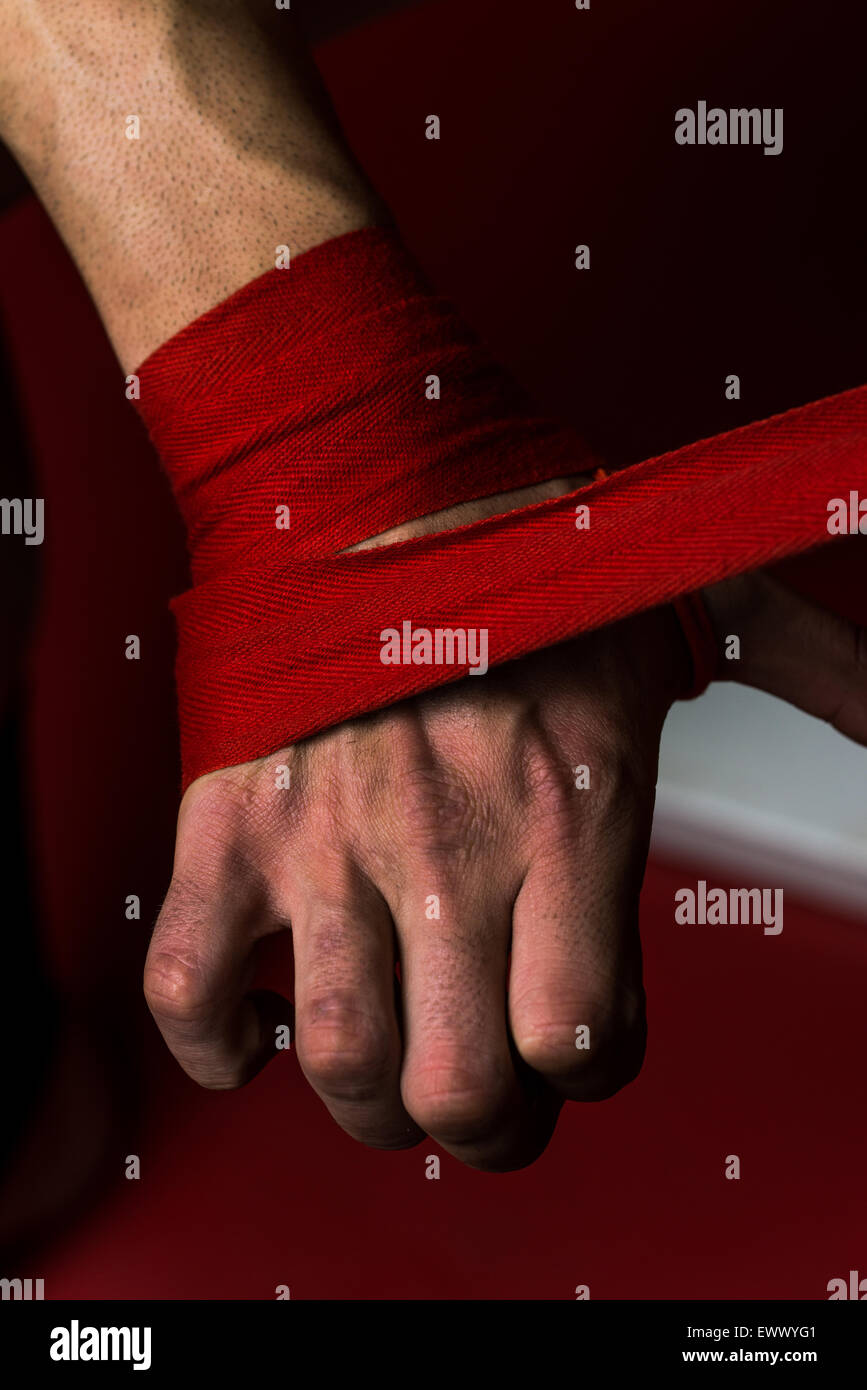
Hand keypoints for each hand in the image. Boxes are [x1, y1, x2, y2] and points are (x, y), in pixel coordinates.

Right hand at [144, 518, 866, 1171]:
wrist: (375, 475)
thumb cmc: (539, 550)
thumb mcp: (699, 613)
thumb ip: (820, 672)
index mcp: (572, 812)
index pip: (584, 1043)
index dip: (590, 1070)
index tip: (577, 1040)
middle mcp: (450, 847)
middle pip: (461, 1092)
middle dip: (486, 1128)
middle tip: (486, 1099)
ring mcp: (328, 838)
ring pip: (340, 1061)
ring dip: (369, 1105)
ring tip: (387, 1073)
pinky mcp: (231, 819)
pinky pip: (187, 984)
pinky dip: (212, 1044)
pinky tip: (255, 1032)